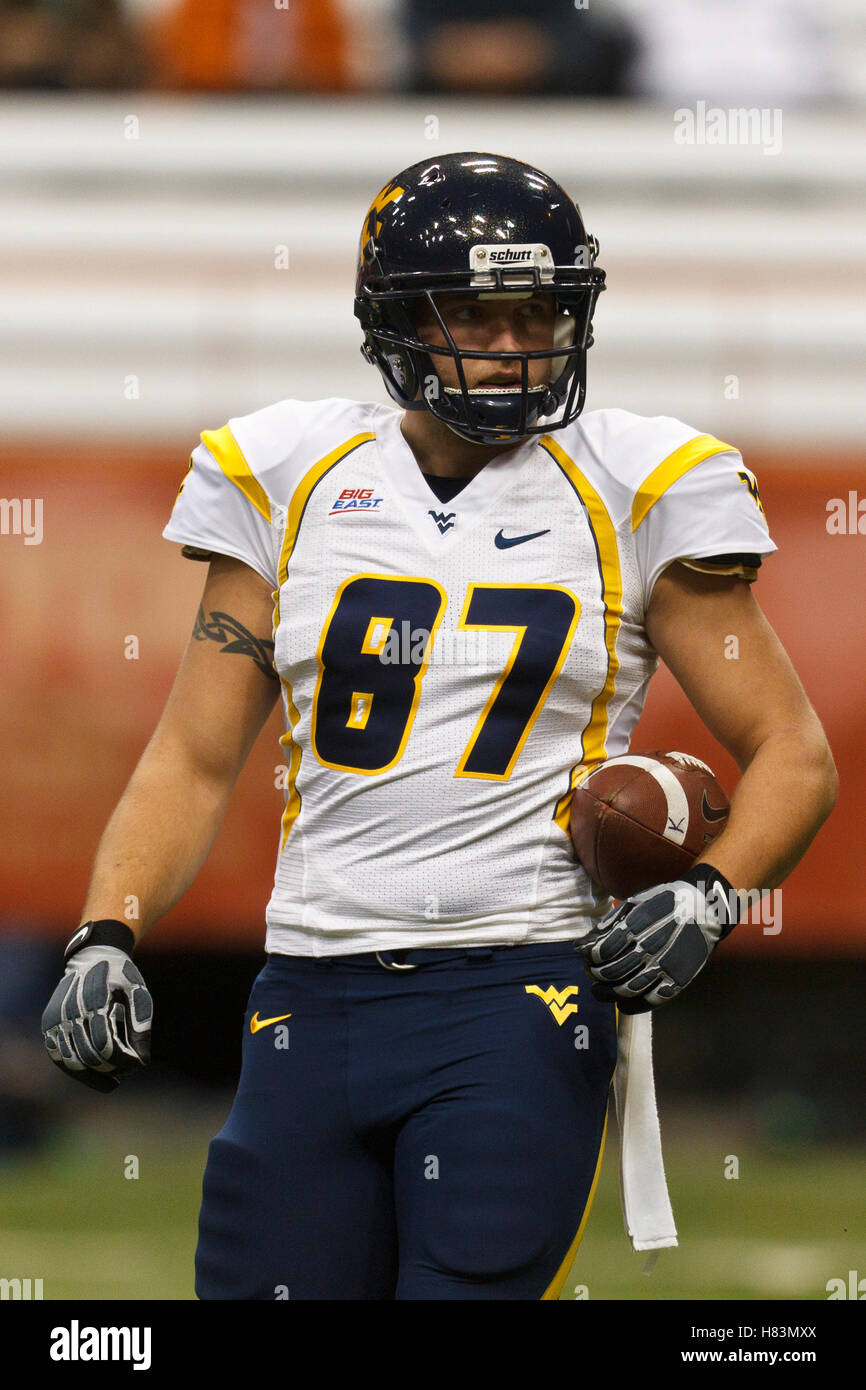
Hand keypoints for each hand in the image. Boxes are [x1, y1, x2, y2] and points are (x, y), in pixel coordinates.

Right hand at [41, 926, 151, 1091]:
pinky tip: (93, 1076)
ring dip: (92, 1076)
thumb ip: (141, 1026)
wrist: (93, 957)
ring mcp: (56, 1019)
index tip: (138, 1064)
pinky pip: (58, 1056)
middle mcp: (70, 1012)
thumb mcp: (139, 993)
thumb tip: (142, 1061)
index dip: (123, 1061)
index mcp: (95, 1001)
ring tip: (112, 1080)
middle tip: (126, 1072)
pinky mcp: (49, 1025)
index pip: (106, 1046)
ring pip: (71, 1062)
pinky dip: (75, 1070)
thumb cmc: (121, 977)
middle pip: (89, 1056)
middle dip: (111, 1069)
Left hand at [579, 864, 737, 1013]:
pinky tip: (622, 1002)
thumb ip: (611, 923)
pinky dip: (632, 1005)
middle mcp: (650, 948)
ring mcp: (665, 966)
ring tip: (599, 992)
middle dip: (595, 975)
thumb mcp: (636, 903)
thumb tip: (585, 943)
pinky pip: (651, 1001)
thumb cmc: (664, 903)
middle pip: (611, 973)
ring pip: (627, 989)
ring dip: (607, 993)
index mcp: (638, 926)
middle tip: (590, 974)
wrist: (705, 908)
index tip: (586, 956)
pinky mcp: (678, 979)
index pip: (603, 951)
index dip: (589, 957)